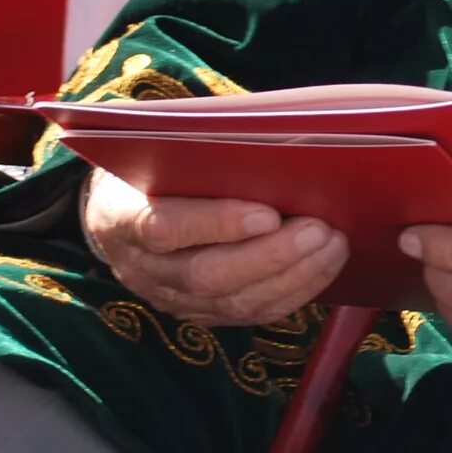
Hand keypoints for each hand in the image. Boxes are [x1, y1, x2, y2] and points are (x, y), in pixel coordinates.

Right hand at [80, 167, 348, 327]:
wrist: (126, 202)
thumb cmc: (155, 161)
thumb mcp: (160, 145)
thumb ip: (199, 147)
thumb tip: (273, 138)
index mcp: (118, 215)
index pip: (163, 227)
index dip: (217, 224)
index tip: (268, 214)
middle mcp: (138, 267)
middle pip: (205, 275)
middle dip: (270, 255)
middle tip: (320, 229)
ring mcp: (169, 297)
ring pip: (233, 302)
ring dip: (292, 275)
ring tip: (333, 243)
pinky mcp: (199, 312)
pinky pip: (249, 314)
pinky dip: (293, 292)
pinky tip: (323, 266)